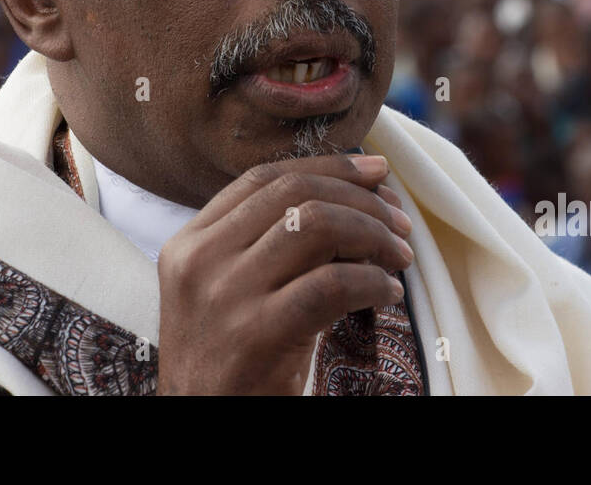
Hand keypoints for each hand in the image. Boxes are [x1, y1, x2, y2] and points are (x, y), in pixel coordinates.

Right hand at [156, 154, 412, 394]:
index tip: (375, 171)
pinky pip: (332, 284)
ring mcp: (226, 296)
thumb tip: (360, 201)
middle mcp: (201, 260)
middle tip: (400, 221)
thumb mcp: (232, 291)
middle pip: (294, 194)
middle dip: (361, 198)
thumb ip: (276, 245)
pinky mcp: (257, 335)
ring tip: (399, 258)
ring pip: (315, 225)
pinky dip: (372, 281)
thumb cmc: (233, 361)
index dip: (327, 166)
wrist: (204, 424)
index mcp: (190, 243)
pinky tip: (387, 294)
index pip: (264, 177)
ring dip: (372, 234)